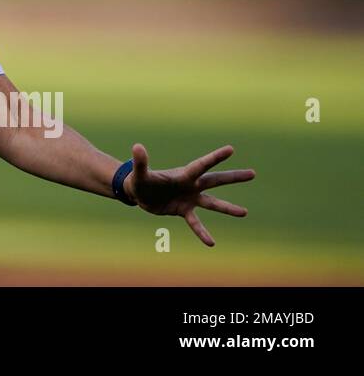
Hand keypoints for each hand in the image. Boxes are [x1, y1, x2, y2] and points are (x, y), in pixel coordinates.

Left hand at [124, 143, 254, 246]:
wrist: (139, 194)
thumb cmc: (140, 180)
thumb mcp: (140, 173)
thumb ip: (140, 162)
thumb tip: (137, 146)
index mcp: (182, 174)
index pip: (201, 165)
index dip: (215, 157)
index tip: (231, 149)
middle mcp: (190, 185)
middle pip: (215, 180)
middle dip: (233, 177)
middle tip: (253, 173)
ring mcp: (189, 198)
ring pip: (212, 203)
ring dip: (227, 208)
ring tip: (244, 212)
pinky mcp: (184, 211)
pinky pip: (195, 223)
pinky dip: (202, 232)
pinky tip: (211, 243)